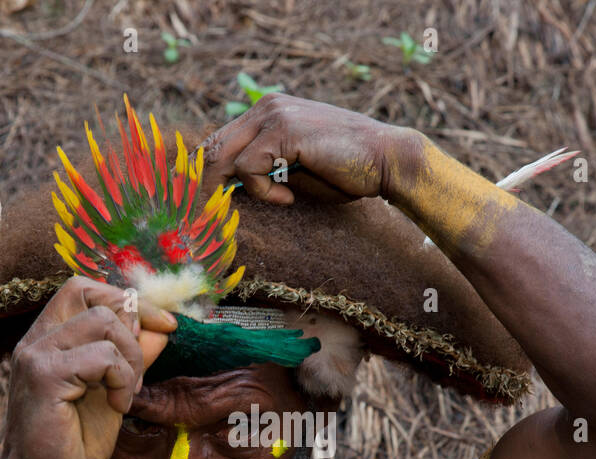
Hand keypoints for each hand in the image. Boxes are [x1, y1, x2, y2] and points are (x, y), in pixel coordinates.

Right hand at [0, 277, 176, 458]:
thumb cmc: (72, 442)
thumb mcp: (114, 391)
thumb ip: (133, 358)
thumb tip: (162, 328)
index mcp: (48, 337)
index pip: (85, 288)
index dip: (129, 300)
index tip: (164, 326)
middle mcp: (37, 338)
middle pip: (93, 294)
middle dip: (133, 325)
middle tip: (137, 372)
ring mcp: (36, 353)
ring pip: (103, 321)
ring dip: (130, 357)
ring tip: (125, 392)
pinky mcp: (44, 374)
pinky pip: (102, 356)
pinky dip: (121, 379)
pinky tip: (117, 405)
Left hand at [199, 93, 411, 204]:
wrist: (386, 159)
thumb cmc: (345, 170)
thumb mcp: (294, 168)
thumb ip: (263, 168)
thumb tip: (226, 187)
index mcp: (269, 111)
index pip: (220, 140)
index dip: (210, 175)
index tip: (216, 205)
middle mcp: (267, 106)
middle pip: (212, 147)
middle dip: (209, 186)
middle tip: (222, 214)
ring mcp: (274, 115)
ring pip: (224, 157)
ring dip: (243, 190)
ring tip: (278, 200)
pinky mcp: (282, 130)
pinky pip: (247, 167)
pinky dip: (262, 191)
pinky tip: (288, 198)